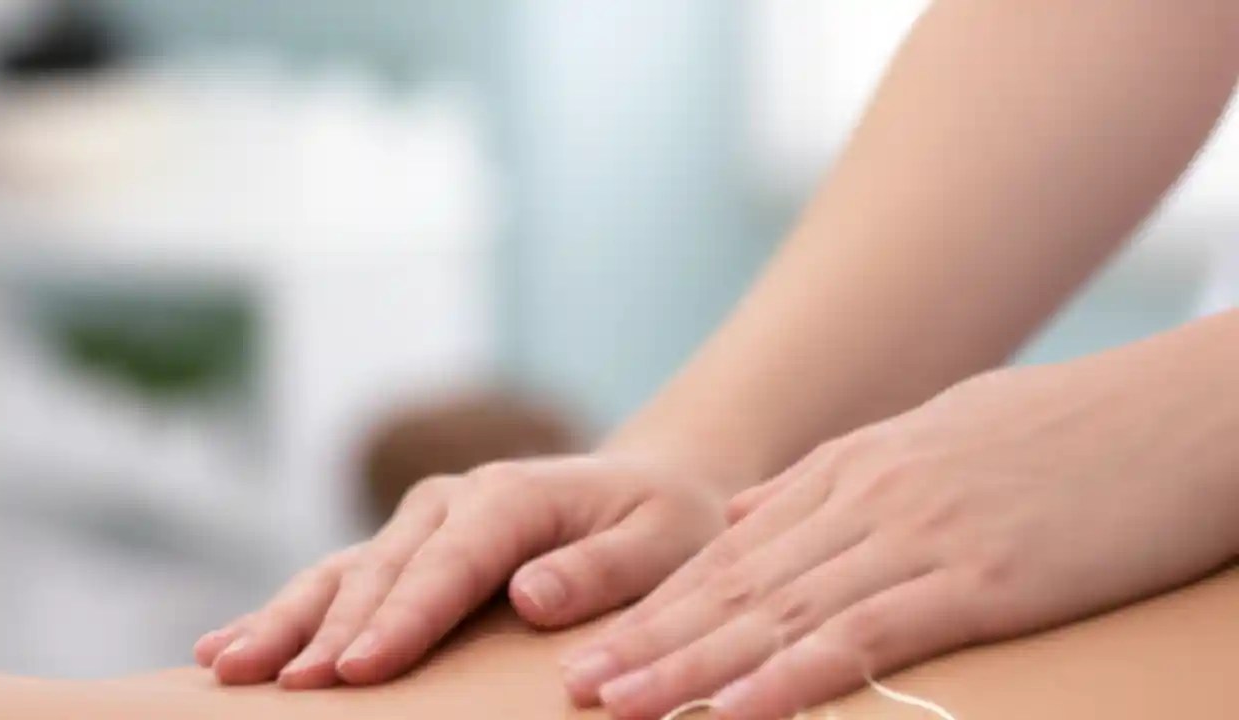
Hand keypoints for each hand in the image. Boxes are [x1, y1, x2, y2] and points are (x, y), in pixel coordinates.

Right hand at [193, 453, 727, 687]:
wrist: (649, 489)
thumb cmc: (664, 521)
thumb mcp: (664, 541)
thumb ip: (602, 568)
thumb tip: (531, 597)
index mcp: (515, 496)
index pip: (450, 563)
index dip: (401, 618)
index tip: (357, 668)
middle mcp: (456, 501)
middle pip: (382, 569)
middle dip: (330, 627)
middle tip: (285, 684)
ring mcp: (426, 521)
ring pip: (345, 572)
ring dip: (287, 617)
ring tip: (227, 663)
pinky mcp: (412, 547)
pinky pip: (344, 579)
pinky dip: (290, 610)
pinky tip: (230, 642)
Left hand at [563, 358, 1238, 719]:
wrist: (1178, 410)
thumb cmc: (1064, 429)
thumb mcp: (932, 437)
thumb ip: (834, 480)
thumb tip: (753, 517)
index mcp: (854, 466)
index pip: (734, 552)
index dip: (662, 605)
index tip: (601, 643)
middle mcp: (867, 498)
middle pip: (735, 585)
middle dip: (650, 641)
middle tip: (574, 687)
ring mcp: (918, 536)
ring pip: (778, 612)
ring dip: (691, 667)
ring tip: (618, 705)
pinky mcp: (980, 580)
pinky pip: (866, 635)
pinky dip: (794, 678)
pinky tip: (738, 711)